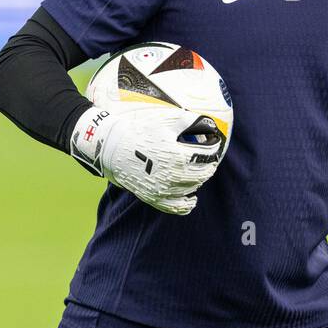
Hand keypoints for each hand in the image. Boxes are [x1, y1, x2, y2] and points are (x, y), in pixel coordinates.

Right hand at [69, 105, 225, 215]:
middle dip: (209, 166)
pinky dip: (187, 204)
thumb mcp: (167, 120)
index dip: (214, 149)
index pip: (206, 155)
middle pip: (202, 174)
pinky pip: (175, 207)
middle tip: (210, 159)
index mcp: (177, 155)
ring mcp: (161, 189)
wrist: (112, 146)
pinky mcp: (152, 197)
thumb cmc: (141, 129)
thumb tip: (210, 126)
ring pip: (191, 189)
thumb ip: (191, 122)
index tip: (215, 144)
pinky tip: (192, 198)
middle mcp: (172, 175)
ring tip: (200, 171)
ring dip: (199, 180)